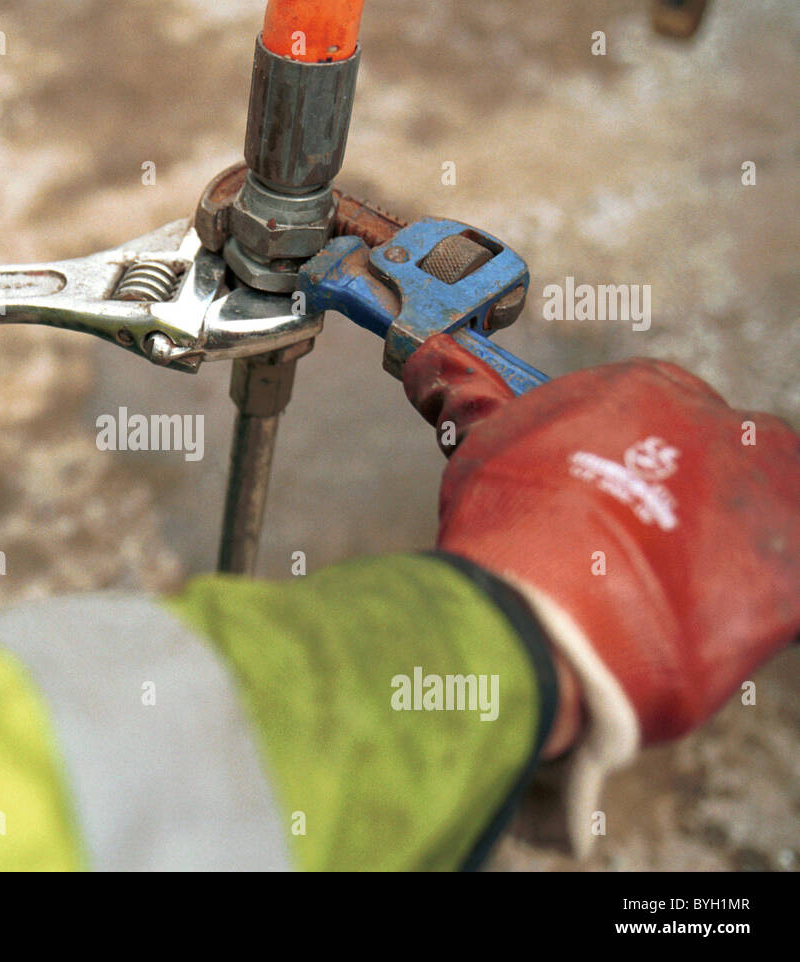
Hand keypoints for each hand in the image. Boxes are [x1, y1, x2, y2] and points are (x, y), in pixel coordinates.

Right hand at [403, 334, 799, 746]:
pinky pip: (786, 585)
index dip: (627, 467)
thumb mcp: (486, 448)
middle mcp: (724, 425)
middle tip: (630, 557)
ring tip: (662, 599)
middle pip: (717, 461)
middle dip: (683, 504)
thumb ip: (483, 407)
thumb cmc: (510, 526)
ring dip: (722, 550)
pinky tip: (693, 627)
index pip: (656, 415)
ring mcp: (769, 496)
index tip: (603, 505)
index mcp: (651, 387)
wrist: (551, 611)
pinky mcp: (798, 569)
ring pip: (757, 519)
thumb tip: (432, 363)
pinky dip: (751, 608)